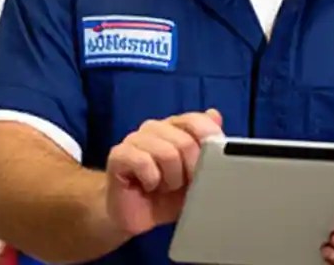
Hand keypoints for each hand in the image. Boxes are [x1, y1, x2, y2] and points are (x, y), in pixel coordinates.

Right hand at [104, 108, 223, 236]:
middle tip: (183, 185)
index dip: (208, 144)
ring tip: (164, 187)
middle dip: (190, 170)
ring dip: (171, 179)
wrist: (136, 217)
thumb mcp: (197, 176)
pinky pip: (143, 162)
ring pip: (166, 153)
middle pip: (185, 142)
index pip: (196, 121)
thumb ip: (207, 147)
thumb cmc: (167, 196)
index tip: (213, 165)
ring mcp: (134, 139)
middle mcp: (154, 128)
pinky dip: (151, 180)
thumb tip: (215, 116)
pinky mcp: (119, 154)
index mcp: (174, 127)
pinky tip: (148, 186)